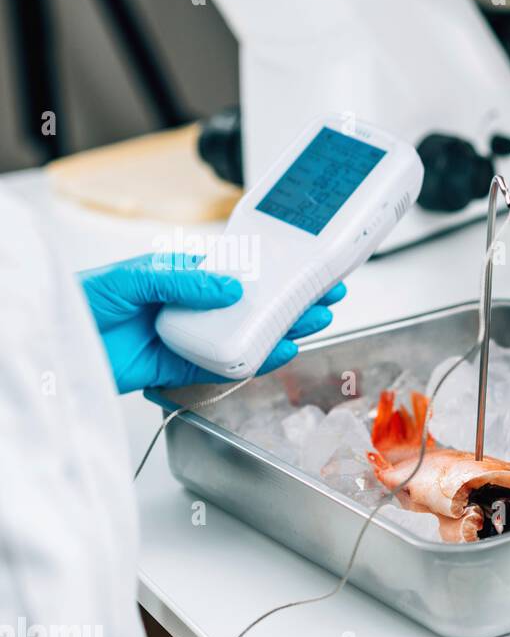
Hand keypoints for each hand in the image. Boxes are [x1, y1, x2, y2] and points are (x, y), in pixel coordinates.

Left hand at [80, 253, 345, 392]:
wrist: (57, 344)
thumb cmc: (83, 299)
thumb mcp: (133, 275)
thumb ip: (182, 279)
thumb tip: (229, 288)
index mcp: (184, 275)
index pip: (241, 270)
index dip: (276, 270)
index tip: (306, 267)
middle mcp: (193, 306)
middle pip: (254, 304)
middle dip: (292, 300)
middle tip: (325, 297)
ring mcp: (191, 338)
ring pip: (247, 335)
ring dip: (282, 329)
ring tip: (312, 322)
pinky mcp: (182, 369)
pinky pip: (226, 366)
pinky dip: (254, 360)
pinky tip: (279, 351)